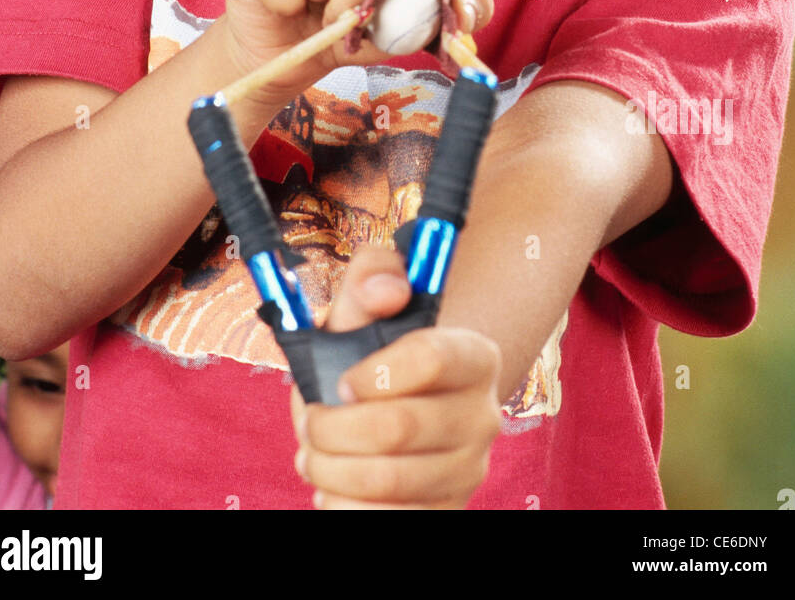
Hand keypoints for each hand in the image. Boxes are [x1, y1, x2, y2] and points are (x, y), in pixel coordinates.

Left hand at [289, 245, 501, 508]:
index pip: (432, 357)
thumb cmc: (376, 351)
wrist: (397, 407)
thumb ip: (372, 275)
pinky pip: (388, 518)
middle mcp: (483, 414)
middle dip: (333, 427)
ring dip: (331, 468)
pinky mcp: (448, 510)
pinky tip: (335, 485)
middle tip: (311, 422)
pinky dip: (345, 505)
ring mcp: (469, 469)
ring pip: (388, 479)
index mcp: (473, 354)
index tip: (340, 380)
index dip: (374, 371)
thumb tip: (384, 290)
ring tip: (315, 453)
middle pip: (399, 427)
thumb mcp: (368, 304)